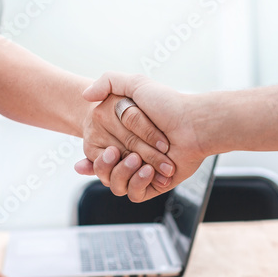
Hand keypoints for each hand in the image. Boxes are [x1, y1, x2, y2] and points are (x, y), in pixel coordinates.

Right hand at [78, 73, 208, 201]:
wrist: (192, 124)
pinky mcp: (153, 186)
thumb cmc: (166, 104)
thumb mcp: (135, 84)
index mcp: (120, 137)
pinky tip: (148, 170)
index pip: (96, 153)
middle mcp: (129, 155)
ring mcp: (140, 171)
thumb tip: (85, 95)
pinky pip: (134, 194)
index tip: (100, 148)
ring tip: (135, 159)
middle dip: (106, 163)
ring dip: (121, 173)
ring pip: (115, 184)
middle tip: (115, 151)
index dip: (92, 156)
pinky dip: (137, 183)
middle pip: (104, 170)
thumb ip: (107, 82)